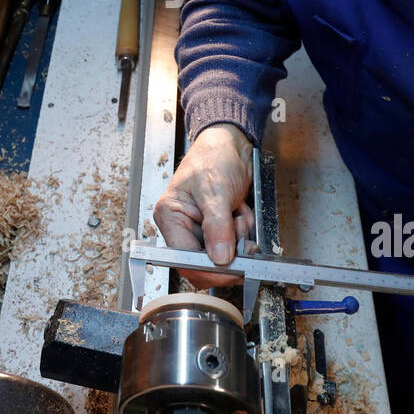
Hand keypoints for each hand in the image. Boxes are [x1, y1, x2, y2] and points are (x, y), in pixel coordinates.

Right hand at [152, 123, 254, 287]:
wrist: (231, 144)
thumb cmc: (213, 157)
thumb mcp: (215, 190)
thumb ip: (217, 225)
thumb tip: (219, 257)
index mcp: (170, 217)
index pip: (184, 260)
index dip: (209, 269)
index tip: (232, 268)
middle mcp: (182, 228)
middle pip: (205, 262)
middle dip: (228, 248)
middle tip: (239, 228)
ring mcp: (201, 230)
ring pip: (223, 256)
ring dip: (238, 238)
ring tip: (238, 212)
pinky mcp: (217, 230)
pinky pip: (234, 247)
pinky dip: (243, 234)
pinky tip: (240, 213)